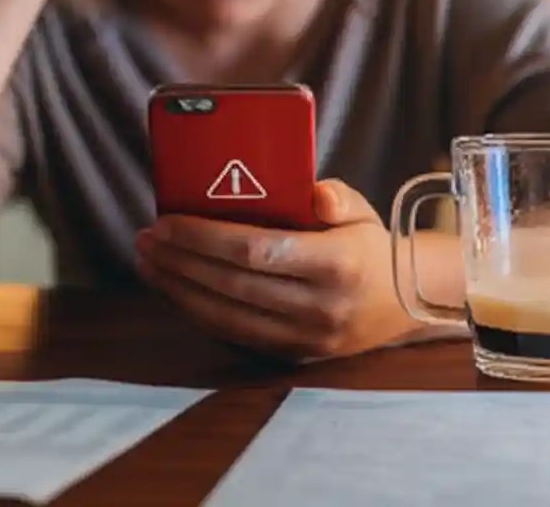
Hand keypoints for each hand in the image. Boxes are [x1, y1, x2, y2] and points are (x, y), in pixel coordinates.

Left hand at [133, 180, 417, 360]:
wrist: (403, 302)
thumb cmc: (369, 246)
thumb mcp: (360, 210)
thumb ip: (334, 196)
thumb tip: (313, 192)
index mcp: (338, 265)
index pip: (257, 251)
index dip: (205, 238)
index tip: (167, 222)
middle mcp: (322, 307)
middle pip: (233, 285)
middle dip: (180, 261)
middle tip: (146, 239)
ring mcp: (307, 338)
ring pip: (227, 316)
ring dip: (178, 289)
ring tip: (149, 263)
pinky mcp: (294, 356)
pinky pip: (235, 335)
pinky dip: (198, 312)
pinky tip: (174, 289)